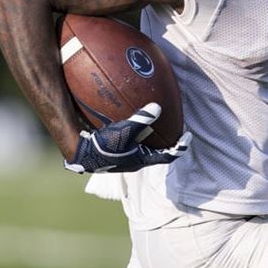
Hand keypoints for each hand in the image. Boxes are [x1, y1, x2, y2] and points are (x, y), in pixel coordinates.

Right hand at [64, 103, 190, 173]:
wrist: (79, 154)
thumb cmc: (102, 146)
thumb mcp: (123, 132)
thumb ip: (141, 120)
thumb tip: (158, 107)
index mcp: (142, 160)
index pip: (167, 156)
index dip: (180, 147)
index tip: (189, 137)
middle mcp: (135, 160)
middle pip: (156, 151)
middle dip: (166, 141)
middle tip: (174, 128)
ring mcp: (124, 157)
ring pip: (143, 146)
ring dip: (150, 136)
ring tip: (154, 122)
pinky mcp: (113, 151)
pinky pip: (130, 139)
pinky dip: (135, 130)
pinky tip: (129, 117)